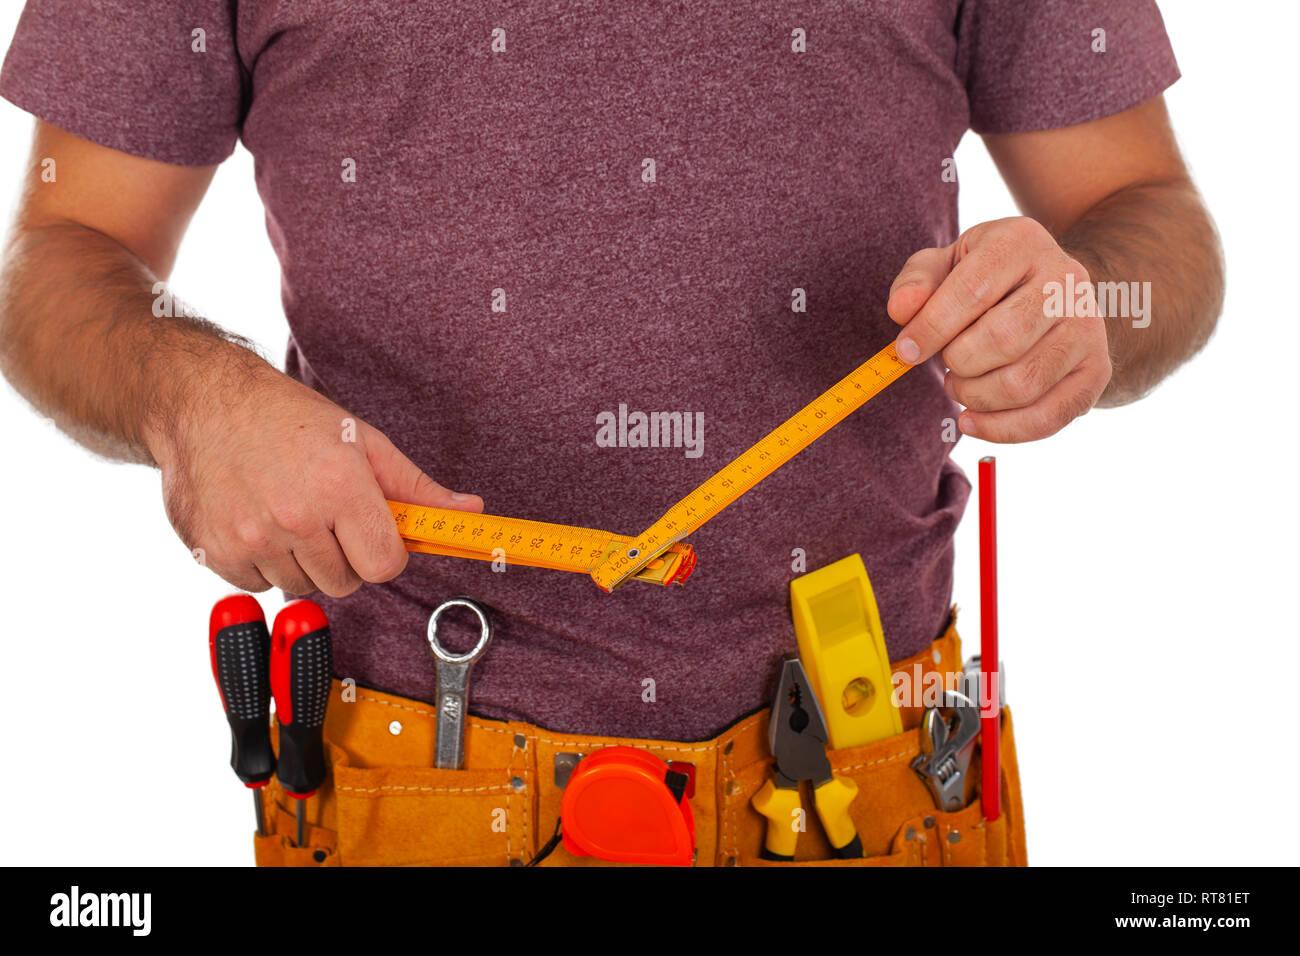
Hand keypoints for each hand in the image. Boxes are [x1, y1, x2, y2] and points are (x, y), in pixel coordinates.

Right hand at [149, 361, 481, 596]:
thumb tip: (471, 513)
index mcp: (339, 488)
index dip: (384, 551)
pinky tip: (257, 522)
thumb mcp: (363, 442)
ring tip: (288, 513)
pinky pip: (259, 586)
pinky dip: (264, 564)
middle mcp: (294, 518)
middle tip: (326, 516)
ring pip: (303, 587)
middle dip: (345, 556)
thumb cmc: (287, 419)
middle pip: (346, 583)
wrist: (202, 404)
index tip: (372, 532)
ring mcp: (251, 539)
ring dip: (303, 561)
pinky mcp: (215, 553)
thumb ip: (416, 488)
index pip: (385, 565)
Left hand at [887, 217, 1112, 441]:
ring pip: (1022, 384)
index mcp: (1023, 242)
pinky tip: (972, 420)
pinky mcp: (1096, 371)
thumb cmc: (986, 281)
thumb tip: (901, 310)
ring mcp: (1087, 327)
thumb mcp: (948, 265)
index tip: (906, 351)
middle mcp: (1065, 280)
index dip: (931, 328)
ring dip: (974, 397)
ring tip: (959, 386)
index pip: (972, 290)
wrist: (1054, 294)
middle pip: (1001, 340)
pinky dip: (1000, 430)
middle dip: (957, 364)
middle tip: (946, 366)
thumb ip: (917, 281)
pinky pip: (1047, 417)